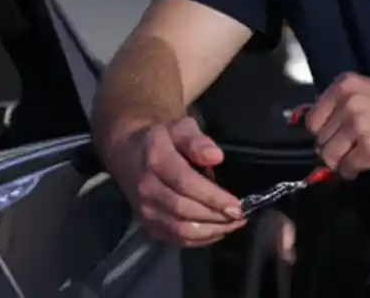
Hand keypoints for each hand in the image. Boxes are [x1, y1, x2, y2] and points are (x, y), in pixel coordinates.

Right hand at [106, 117, 246, 246]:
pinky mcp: (148, 225)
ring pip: (181, 229)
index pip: (186, 183)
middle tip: (242, 215)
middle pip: (185, 210)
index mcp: (156, 160)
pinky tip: (217, 231)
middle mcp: (147, 188)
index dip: (213, 197)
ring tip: (234, 224)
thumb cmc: (162, 138)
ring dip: (212, 231)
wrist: (127, 153)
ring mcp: (146, 210)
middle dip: (217, 216)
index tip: (238, 204)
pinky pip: (177, 240)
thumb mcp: (180, 128)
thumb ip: (197, 140)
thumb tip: (216, 157)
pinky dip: (201, 239)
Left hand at [303, 73, 369, 178]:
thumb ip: (337, 104)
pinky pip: (347, 167)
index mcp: (344, 86)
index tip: (332, 136)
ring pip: (330, 156)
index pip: (312, 120)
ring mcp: (360, 126)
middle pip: (320, 139)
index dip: (322, 132)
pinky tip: (361, 165)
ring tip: (353, 158)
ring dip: (340, 162)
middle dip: (332, 148)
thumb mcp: (364, 92)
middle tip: (347, 149)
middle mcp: (349, 103)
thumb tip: (301, 121)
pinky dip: (351, 171)